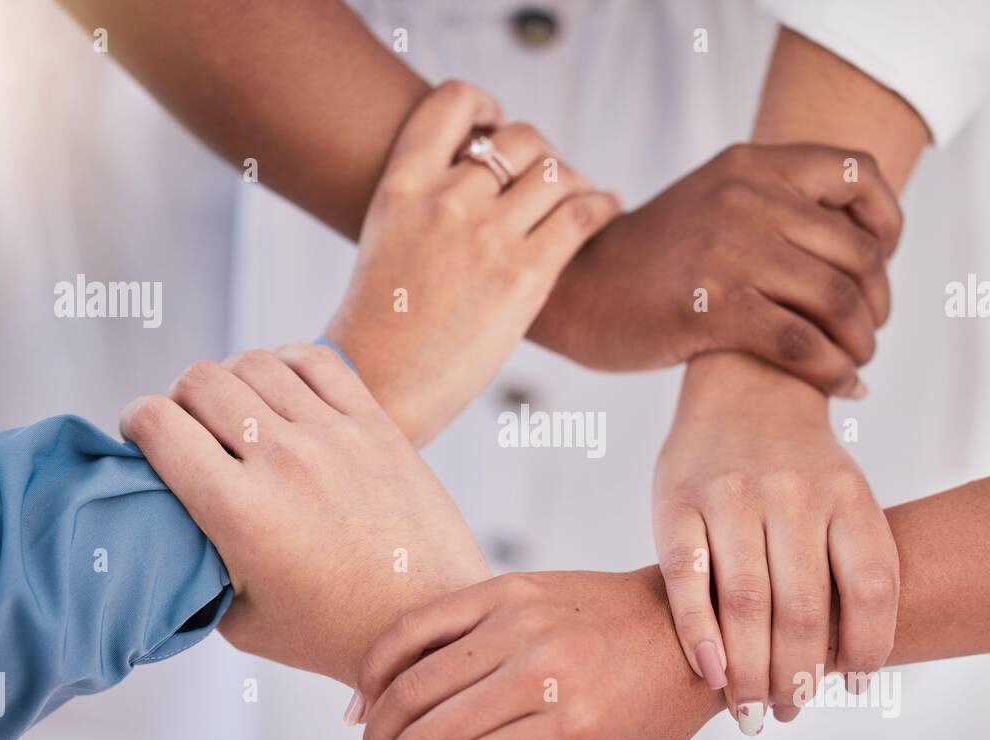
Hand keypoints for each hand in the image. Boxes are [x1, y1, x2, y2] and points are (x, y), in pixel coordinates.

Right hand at [120, 343, 488, 685]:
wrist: (428, 623)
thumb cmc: (332, 633)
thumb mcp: (239, 619)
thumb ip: (195, 565)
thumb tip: (165, 524)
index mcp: (238, 510)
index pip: (157, 423)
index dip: (135, 420)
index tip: (141, 434)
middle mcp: (283, 461)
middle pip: (201, 381)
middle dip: (180, 398)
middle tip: (190, 426)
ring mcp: (333, 436)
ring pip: (255, 362)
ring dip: (232, 379)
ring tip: (238, 410)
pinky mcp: (375, 425)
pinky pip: (316, 361)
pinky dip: (287, 364)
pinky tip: (285, 393)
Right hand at [326, 80, 620, 446]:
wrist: (380, 387)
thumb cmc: (382, 327)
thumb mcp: (387, 241)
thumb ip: (427, 203)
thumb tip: (481, 179)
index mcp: (403, 186)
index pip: (453, 103)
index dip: (486, 106)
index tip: (496, 129)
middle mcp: (446, 201)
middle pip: (520, 140)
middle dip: (541, 153)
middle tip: (547, 181)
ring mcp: (486, 237)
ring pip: (556, 172)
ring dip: (576, 180)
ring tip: (581, 198)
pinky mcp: (524, 276)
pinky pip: (582, 214)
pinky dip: (603, 204)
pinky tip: (609, 209)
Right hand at [353, 569, 720, 739]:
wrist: (680, 630)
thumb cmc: (646, 715)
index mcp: (572, 729)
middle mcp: (543, 672)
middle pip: (428, 737)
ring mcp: (522, 624)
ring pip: (413, 684)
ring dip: (379, 731)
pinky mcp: (507, 590)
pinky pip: (420, 625)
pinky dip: (380, 664)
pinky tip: (369, 699)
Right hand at [529, 143, 901, 393]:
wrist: (576, 289)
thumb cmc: (654, 260)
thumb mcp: (714, 204)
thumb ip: (776, 208)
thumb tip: (862, 248)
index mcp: (753, 165)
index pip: (858, 173)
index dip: (887, 222)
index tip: (878, 263)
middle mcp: (747, 198)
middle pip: (857, 251)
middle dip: (877, 303)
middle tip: (869, 333)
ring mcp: (730, 251)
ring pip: (838, 301)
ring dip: (861, 343)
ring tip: (857, 364)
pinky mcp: (712, 308)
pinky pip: (802, 345)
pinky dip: (835, 373)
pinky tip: (844, 388)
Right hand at [653, 351, 898, 731]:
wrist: (743, 387)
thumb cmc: (799, 469)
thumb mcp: (845, 496)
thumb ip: (847, 564)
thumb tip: (848, 669)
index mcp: (848, 495)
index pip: (871, 588)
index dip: (867, 648)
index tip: (852, 687)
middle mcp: (793, 491)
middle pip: (803, 607)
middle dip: (797, 677)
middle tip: (785, 713)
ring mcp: (732, 493)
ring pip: (745, 601)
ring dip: (749, 671)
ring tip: (750, 710)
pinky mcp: (677, 498)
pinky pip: (685, 577)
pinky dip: (697, 633)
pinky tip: (710, 672)